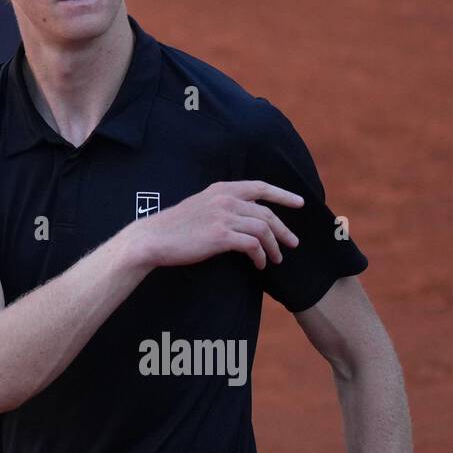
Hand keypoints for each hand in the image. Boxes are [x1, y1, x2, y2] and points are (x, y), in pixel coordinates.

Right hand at [127, 180, 302, 271]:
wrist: (153, 238)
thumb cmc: (174, 227)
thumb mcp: (200, 206)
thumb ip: (221, 206)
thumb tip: (242, 217)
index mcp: (221, 189)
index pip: (260, 187)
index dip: (282, 195)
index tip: (299, 203)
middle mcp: (225, 199)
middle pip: (267, 213)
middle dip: (284, 229)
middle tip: (293, 243)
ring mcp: (224, 216)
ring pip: (263, 230)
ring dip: (274, 247)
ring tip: (276, 259)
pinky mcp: (221, 236)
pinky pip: (252, 246)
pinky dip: (260, 257)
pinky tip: (259, 265)